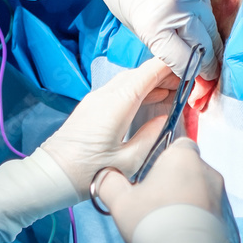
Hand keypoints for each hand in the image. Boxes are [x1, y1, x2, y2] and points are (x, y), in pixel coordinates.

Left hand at [21, 0, 221, 78]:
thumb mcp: (137, 27)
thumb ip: (163, 45)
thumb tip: (186, 63)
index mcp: (155, 26)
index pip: (185, 60)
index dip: (194, 74)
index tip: (200, 83)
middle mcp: (177, 8)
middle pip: (205, 45)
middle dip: (210, 64)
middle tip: (212, 75)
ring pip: (211, 26)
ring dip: (213, 43)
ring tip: (213, 56)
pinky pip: (209, 6)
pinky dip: (208, 20)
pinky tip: (206, 29)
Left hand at [41, 58, 177, 199]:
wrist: (52, 175)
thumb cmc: (88, 173)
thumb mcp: (129, 161)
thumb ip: (152, 136)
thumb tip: (166, 119)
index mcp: (118, 103)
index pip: (149, 72)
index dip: (170, 67)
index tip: (189, 70)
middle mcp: (105, 95)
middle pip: (139, 73)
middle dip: (163, 74)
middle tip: (185, 83)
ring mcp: (96, 99)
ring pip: (128, 80)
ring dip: (150, 82)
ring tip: (172, 90)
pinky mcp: (91, 108)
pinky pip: (118, 90)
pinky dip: (137, 91)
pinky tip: (148, 101)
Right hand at [96, 138, 225, 242]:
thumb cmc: (154, 223)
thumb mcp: (120, 202)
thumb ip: (109, 183)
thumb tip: (104, 176)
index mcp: (184, 157)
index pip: (177, 145)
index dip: (161, 161)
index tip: (148, 180)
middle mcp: (208, 173)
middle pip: (184, 177)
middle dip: (167, 194)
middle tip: (149, 215)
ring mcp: (221, 199)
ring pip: (194, 201)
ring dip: (178, 214)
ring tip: (161, 237)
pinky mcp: (228, 224)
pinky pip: (205, 222)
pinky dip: (192, 231)